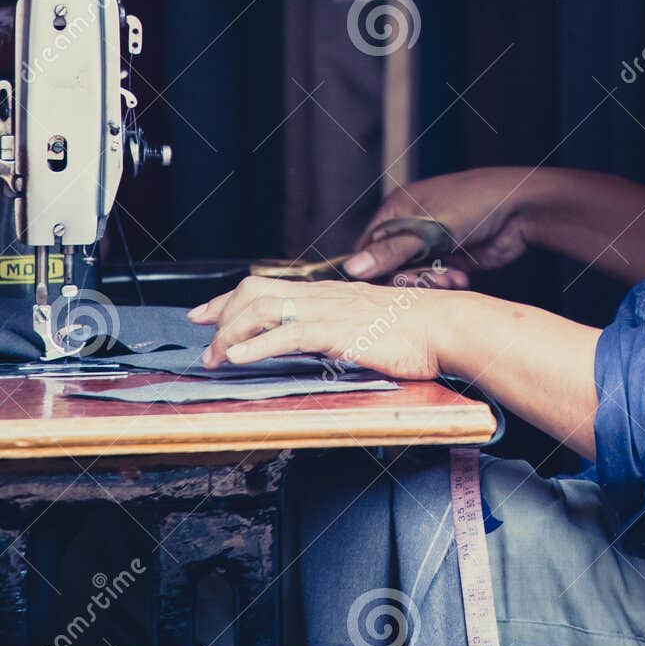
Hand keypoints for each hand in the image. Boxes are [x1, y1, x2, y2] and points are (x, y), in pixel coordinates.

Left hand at [187, 276, 449, 379]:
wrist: (446, 326)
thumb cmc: (417, 331)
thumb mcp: (370, 324)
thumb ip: (342, 328)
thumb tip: (323, 342)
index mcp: (329, 293)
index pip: (268, 287)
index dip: (231, 299)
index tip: (207, 313)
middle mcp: (323, 295)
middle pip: (255, 291)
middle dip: (220, 311)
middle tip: (198, 332)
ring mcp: (329, 311)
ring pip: (263, 310)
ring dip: (230, 335)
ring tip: (213, 357)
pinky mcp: (338, 331)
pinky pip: (287, 335)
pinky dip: (256, 346)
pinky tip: (237, 358)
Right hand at [346, 167, 537, 281]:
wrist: (521, 210)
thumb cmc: (474, 204)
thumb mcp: (428, 229)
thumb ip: (391, 251)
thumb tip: (352, 268)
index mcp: (398, 209)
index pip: (368, 247)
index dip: (373, 270)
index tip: (384, 288)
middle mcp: (411, 227)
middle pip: (390, 267)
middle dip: (408, 279)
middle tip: (429, 278)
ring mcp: (431, 244)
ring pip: (413, 278)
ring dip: (429, 283)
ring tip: (451, 278)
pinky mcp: (450, 259)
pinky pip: (434, 280)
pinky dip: (444, 283)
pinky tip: (461, 278)